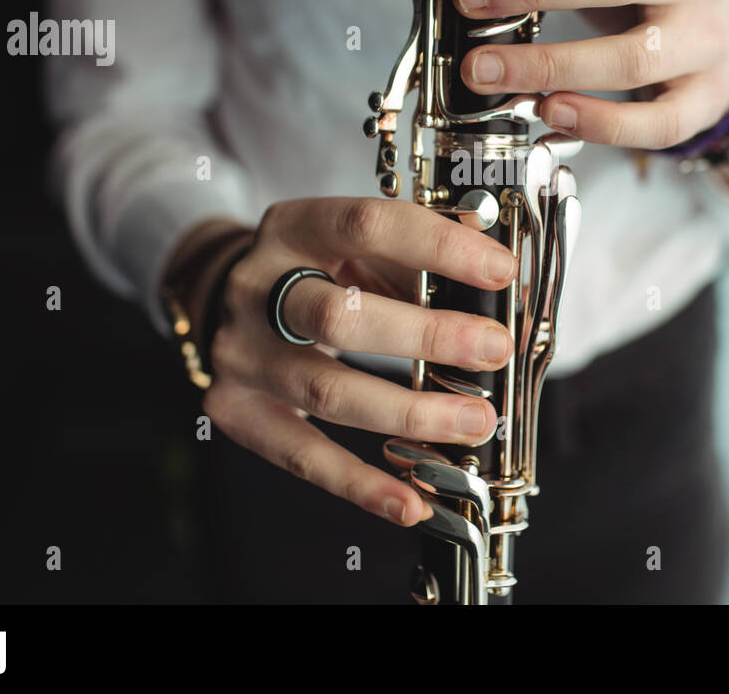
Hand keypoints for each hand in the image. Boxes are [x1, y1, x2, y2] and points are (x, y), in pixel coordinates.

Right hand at [198, 198, 515, 525]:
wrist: (224, 296)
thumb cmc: (317, 271)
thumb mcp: (358, 247)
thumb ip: (422, 263)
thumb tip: (504, 295)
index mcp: (296, 228)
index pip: (368, 226)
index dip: (439, 247)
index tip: (500, 272)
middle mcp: (258, 288)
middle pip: (340, 317)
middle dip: (428, 337)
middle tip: (493, 351)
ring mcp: (242, 353)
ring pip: (327, 393)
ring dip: (410, 415)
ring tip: (473, 421)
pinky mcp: (237, 410)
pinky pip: (304, 456)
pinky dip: (361, 485)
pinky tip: (410, 501)